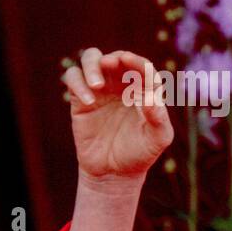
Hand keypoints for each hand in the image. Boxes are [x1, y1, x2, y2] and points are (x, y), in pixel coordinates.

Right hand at [61, 48, 173, 181]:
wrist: (115, 172)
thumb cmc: (141, 153)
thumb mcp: (157, 138)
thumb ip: (158, 118)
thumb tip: (151, 97)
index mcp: (144, 90)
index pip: (142, 68)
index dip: (137, 61)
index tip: (130, 60)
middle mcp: (122, 86)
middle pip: (114, 58)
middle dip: (113, 58)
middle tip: (111, 64)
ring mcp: (100, 91)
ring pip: (91, 60)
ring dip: (92, 65)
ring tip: (98, 84)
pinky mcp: (80, 100)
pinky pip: (73, 79)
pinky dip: (78, 83)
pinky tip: (88, 100)